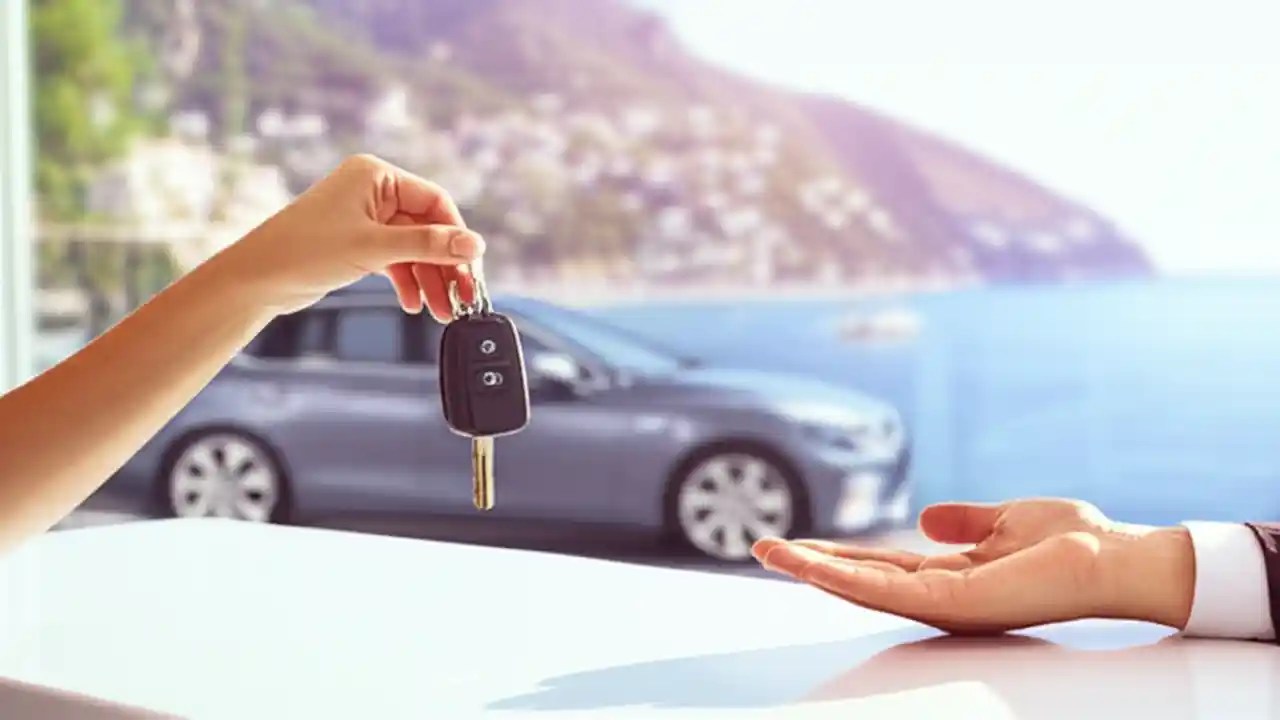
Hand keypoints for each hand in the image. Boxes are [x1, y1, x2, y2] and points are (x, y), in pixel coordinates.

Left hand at [217, 154, 484, 320]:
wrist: (256, 279)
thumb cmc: (306, 251)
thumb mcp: (375, 248)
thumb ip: (429, 245)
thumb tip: (475, 245)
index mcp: (376, 175)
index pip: (435, 201)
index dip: (457, 237)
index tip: (473, 270)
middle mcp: (372, 190)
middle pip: (427, 227)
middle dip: (445, 265)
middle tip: (463, 299)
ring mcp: (364, 216)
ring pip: (413, 247)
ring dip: (429, 279)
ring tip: (440, 311)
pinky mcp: (356, 241)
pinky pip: (395, 258)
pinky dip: (407, 280)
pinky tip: (413, 303)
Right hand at [752, 498, 1194, 633]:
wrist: (1115, 558)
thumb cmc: (1076, 543)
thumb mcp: (1008, 519)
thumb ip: (966, 521)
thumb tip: (926, 516)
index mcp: (951, 575)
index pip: (881, 565)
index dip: (838, 553)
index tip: (800, 543)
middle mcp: (941, 595)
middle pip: (861, 580)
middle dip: (810, 566)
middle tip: (761, 549)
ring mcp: (944, 603)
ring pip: (862, 589)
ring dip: (811, 571)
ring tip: (768, 554)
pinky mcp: (952, 602)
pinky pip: (887, 590)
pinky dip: (843, 577)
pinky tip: (812, 565)